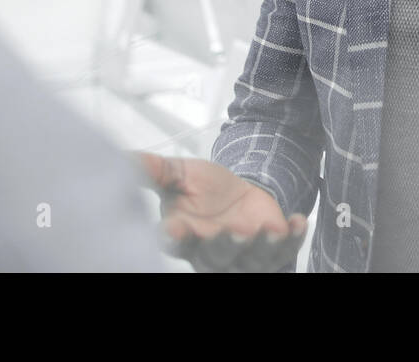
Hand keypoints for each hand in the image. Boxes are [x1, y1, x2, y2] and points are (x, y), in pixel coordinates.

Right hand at [137, 152, 307, 271]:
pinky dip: (293, 238)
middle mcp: (211, 251)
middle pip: (214, 257)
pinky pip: (284, 251)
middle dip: (223, 246)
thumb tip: (120, 159)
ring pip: (249, 260)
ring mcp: (243, 255)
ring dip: (262, 247)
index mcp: (183, 235)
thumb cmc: (205, 189)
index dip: (176, 238)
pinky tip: (298, 221)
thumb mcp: (179, 173)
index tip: (175, 228)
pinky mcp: (272, 249)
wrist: (241, 192)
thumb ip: (153, 170)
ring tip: (270, 230)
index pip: (175, 243)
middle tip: (231, 230)